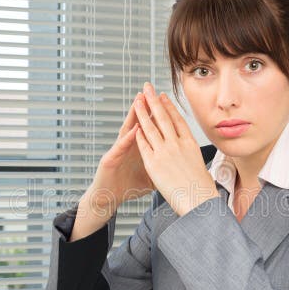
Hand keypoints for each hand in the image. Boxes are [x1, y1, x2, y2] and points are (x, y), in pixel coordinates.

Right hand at [85, 92, 154, 214]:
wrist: (108, 199)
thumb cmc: (128, 187)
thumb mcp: (151, 177)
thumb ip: (163, 168)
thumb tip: (180, 167)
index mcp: (140, 149)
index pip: (150, 128)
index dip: (157, 115)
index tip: (166, 101)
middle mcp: (129, 146)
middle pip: (139, 123)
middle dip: (145, 107)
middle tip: (152, 91)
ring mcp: (119, 152)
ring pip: (127, 130)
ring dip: (133, 115)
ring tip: (139, 101)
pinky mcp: (109, 160)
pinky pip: (120, 148)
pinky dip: (127, 139)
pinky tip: (133, 130)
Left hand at [134, 82, 218, 215]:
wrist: (199, 201)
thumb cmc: (202, 189)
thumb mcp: (200, 166)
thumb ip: (192, 156)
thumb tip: (191, 155)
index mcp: (190, 144)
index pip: (178, 120)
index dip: (169, 107)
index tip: (164, 97)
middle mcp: (178, 144)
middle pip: (163, 117)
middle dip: (154, 100)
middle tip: (148, 88)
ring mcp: (165, 152)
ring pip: (151, 127)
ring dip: (143, 112)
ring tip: (137, 100)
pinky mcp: (154, 163)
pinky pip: (143, 144)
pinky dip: (138, 133)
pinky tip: (133, 125)